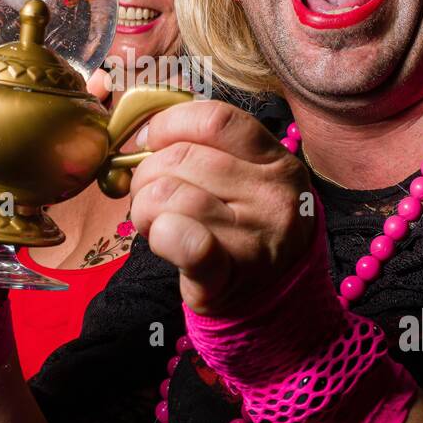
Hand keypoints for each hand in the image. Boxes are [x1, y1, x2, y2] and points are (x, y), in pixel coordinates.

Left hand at [128, 100, 315, 315]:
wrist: (275, 303)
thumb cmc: (246, 231)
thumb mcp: (248, 182)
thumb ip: (208, 150)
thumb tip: (146, 136)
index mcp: (277, 162)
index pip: (215, 119)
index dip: (170, 124)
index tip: (152, 142)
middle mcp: (272, 196)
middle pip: (183, 156)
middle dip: (148, 172)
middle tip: (151, 194)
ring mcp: (253, 237)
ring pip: (170, 194)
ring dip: (145, 206)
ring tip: (156, 221)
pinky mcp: (227, 276)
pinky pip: (183, 241)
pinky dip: (159, 233)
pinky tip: (162, 238)